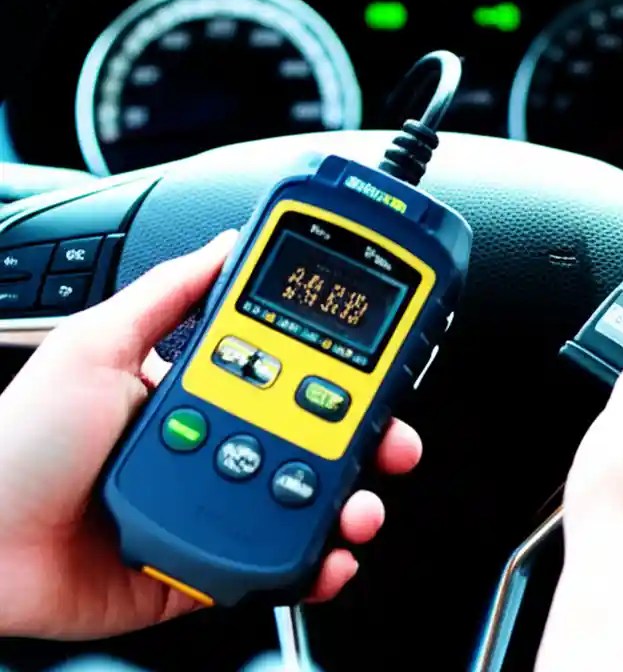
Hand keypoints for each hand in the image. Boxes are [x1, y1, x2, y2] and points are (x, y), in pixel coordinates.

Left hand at [0, 231, 422, 640]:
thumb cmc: (16, 443)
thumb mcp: (95, 344)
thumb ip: (168, 294)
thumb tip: (227, 244)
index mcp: (198, 393)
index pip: (290, 377)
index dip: (343, 374)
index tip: (381, 370)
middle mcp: (218, 448)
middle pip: (317, 443)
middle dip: (369, 444)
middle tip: (392, 444)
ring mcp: (217, 510)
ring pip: (309, 506)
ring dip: (352, 507)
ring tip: (358, 508)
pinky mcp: (209, 570)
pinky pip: (277, 568)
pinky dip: (315, 568)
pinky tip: (326, 557)